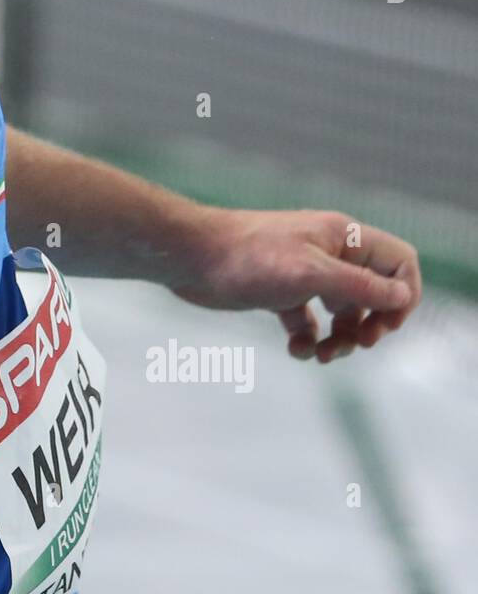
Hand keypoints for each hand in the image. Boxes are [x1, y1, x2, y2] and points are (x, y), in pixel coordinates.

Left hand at [173, 207, 421, 363]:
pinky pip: (309, 322)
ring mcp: (304, 274)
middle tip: (356, 344)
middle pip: (375, 293)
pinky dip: (308, 340)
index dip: (403, 296)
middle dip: (371, 325)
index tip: (383, 325)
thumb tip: (403, 296)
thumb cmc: (249, 258)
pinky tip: (295, 349)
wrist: (190, 258)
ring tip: (322, 355)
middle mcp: (329, 254)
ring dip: (341, 339)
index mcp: (344, 238)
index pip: (399, 262)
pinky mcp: (279, 293)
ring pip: (343, 313)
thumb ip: (360, 287)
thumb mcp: (311, 274)